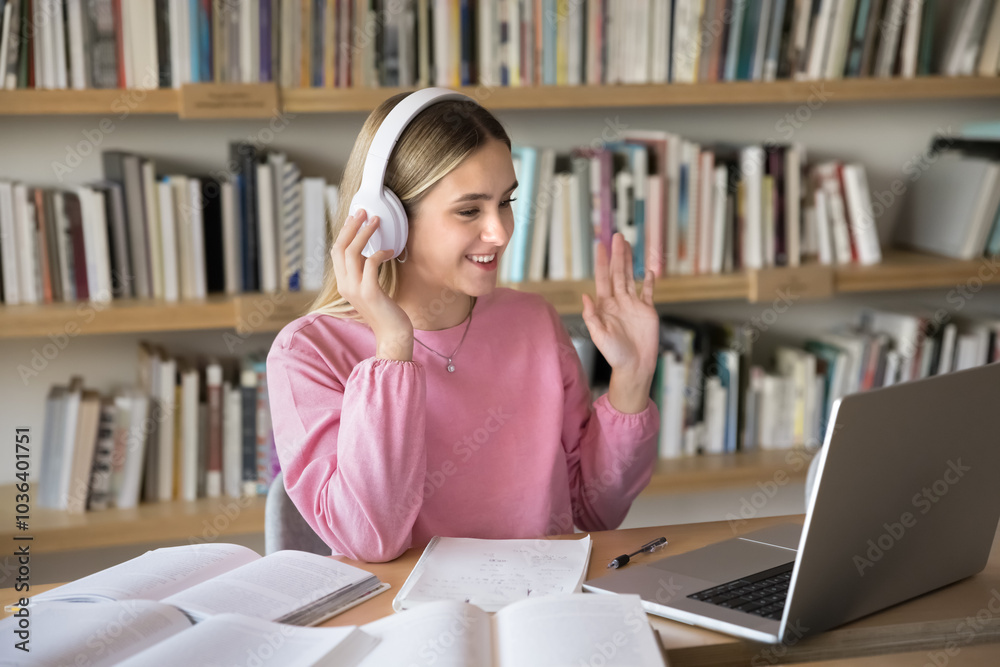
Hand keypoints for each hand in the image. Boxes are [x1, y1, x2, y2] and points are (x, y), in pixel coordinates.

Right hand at [330, 208, 413, 359]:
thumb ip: (365, 274)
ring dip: (364, 233)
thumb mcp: (370, 289)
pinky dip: (379, 253)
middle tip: (363, 212)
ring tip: (376, 221)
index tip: (354, 218)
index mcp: (343, 284)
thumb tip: (369, 252)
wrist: (392, 336)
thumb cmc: (386, 312)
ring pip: (353, 252)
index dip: (344, 233)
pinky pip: (371, 263)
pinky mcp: (370, 292)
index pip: (336, 253)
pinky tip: (390, 251)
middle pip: (340, 248)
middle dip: (351, 227)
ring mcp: (355, 289)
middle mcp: (345, 286)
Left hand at [581, 233, 658, 412]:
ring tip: (629, 245)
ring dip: (630, 261)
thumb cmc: (614, 354)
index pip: (603, 278)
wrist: (635, 366)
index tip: (600, 245)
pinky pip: (647, 292)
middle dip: (617, 255)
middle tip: (617, 236)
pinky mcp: (647, 311)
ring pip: (631, 278)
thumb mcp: (599, 336)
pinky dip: (648, 281)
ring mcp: (633, 305)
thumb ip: (592, 316)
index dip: (601, 262)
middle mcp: (618, 302)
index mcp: (605, 306)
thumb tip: (584, 295)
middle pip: (617, 273)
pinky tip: (648, 270)